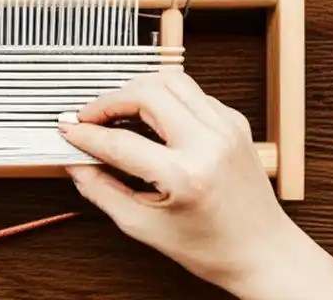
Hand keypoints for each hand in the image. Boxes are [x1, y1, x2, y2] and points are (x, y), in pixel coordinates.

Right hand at [60, 72, 332, 299]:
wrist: (264, 253)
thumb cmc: (211, 247)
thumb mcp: (144, 228)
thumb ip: (102, 191)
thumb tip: (76, 163)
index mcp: (185, 175)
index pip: (120, 142)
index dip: (86, 135)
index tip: (68, 131)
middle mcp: (209, 143)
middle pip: (146, 93)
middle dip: (109, 99)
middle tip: (89, 116)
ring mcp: (226, 128)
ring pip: (171, 79)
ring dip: (137, 88)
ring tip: (117, 108)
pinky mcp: (235, 122)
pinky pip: (192, 92)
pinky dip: (165, 96)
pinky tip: (151, 116)